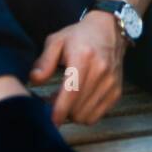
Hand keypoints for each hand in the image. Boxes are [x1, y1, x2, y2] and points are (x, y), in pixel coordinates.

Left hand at [29, 11, 127, 126]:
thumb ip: (44, 61)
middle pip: (78, 108)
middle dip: (63, 111)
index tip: (50, 121)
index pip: (72, 91)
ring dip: (73, 114)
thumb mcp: (56, 41)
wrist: (108, 30)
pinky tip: (79, 101)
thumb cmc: (79, 36)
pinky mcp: (116, 91)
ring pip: (87, 116)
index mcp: (84, 58)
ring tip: (66, 100)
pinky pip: (98, 115)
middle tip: (53, 100)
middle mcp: (101, 71)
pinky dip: (85, 114)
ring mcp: (111, 83)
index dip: (60, 110)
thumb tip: (35, 79)